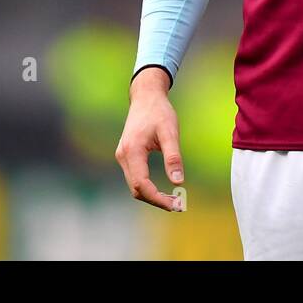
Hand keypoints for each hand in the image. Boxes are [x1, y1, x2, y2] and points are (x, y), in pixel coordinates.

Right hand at [115, 68, 185, 211]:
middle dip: (156, 200)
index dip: (158, 198)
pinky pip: (135, 177)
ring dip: (151, 195)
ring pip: (134, 185)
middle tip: (178, 205)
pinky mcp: (126, 155)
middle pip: (136, 189)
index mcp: (132, 151)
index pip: (141, 185)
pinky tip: (162, 189)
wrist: (145, 96)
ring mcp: (122, 156)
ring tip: (173, 199)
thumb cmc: (159, 112)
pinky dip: (147, 187)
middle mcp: (123, 155)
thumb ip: (173, 157)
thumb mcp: (170, 132)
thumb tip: (179, 182)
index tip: (176, 204)